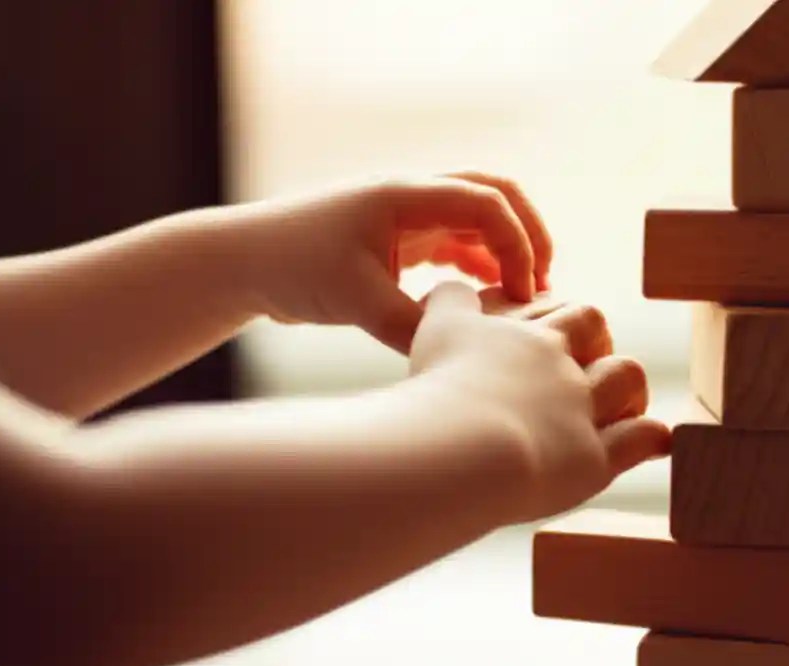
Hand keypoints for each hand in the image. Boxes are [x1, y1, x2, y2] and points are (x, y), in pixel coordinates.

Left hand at [235, 172, 551, 351]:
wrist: (242, 262)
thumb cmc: (291, 268)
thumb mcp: (355, 302)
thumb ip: (411, 325)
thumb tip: (461, 350)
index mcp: (404, 196)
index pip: (487, 202)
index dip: (518, 245)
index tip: (525, 294)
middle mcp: (411, 196)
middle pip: (496, 192)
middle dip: (529, 234)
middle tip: (545, 281)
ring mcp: (406, 215)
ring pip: (478, 217)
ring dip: (507, 248)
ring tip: (526, 297)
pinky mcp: (397, 238)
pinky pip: (455, 241)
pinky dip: (481, 263)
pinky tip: (489, 300)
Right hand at [409, 283, 669, 523]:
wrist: (461, 445)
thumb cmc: (443, 385)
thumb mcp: (437, 328)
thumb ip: (451, 301)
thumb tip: (456, 288)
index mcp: (528, 334)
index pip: (565, 311)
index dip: (567, 322)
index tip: (556, 339)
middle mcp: (561, 364)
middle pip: (597, 331)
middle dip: (596, 344)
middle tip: (584, 368)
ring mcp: (582, 409)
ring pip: (626, 377)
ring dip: (628, 388)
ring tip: (620, 406)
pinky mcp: (594, 458)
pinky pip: (639, 440)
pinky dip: (652, 438)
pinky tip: (657, 444)